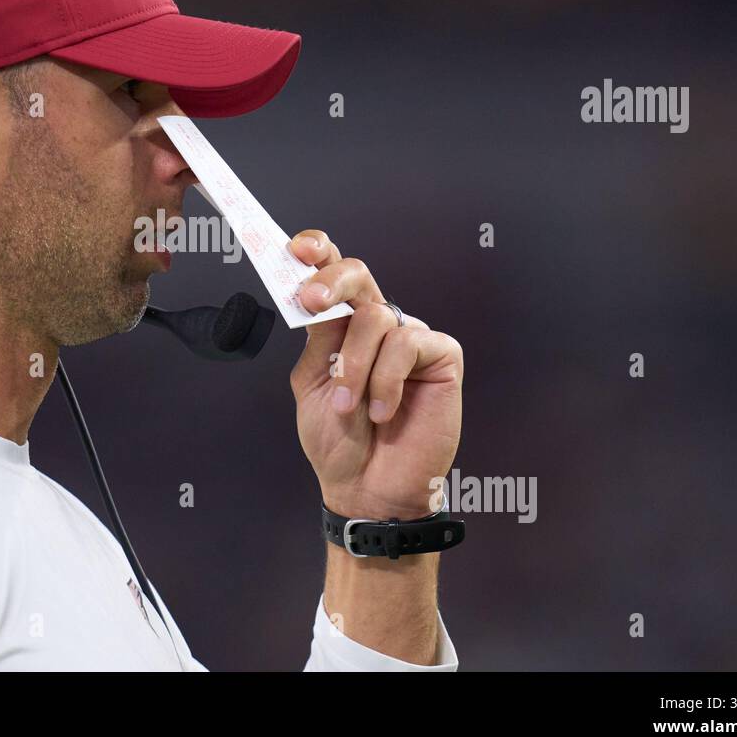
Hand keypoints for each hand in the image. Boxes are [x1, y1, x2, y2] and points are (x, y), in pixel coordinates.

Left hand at [288, 230, 461, 520]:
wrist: (368, 488)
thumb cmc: (339, 441)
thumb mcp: (312, 383)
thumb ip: (317, 339)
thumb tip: (311, 296)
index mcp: (342, 326)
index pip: (331, 276)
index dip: (317, 252)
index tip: (295, 249)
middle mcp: (377, 324)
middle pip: (358, 276)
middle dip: (330, 282)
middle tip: (310, 303)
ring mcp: (410, 337)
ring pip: (377, 317)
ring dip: (354, 366)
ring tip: (349, 406)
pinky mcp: (441, 355)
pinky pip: (407, 344)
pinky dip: (386, 380)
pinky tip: (385, 411)